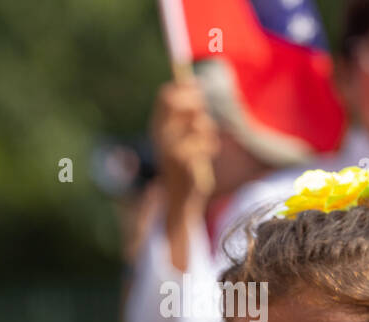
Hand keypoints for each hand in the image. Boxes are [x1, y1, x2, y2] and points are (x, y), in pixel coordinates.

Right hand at [149, 81, 216, 208]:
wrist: (181, 194)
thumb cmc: (185, 160)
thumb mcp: (183, 132)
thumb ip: (186, 109)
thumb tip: (191, 80)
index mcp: (157, 126)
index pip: (166, 94)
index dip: (184, 87)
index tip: (197, 91)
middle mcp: (160, 134)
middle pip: (180, 101)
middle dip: (196, 101)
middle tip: (202, 112)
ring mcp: (170, 146)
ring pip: (199, 121)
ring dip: (207, 129)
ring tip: (204, 143)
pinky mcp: (183, 159)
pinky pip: (207, 141)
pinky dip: (211, 147)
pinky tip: (204, 157)